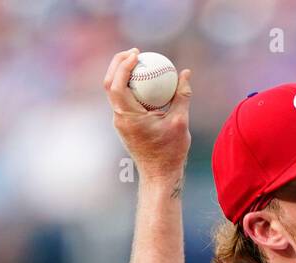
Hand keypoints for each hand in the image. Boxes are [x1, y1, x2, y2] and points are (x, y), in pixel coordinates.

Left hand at [103, 49, 192, 181]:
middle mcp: (119, 118)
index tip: (137, 54)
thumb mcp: (180, 122)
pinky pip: (124, 101)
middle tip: (135, 52)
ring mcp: (120, 122)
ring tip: (139, 63)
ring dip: (123, 74)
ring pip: (114, 92)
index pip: (117, 84)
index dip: (123, 64)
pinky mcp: (125, 125)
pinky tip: (145, 84)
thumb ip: (182, 96)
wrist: (159, 176)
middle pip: (110, 83)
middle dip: (118, 63)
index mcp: (128, 116)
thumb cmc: (170, 153)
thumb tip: (185, 73)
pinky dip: (131, 88)